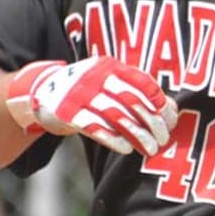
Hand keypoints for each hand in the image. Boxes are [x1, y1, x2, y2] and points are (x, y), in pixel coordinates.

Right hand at [5, 56, 177, 155]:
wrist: (43, 91)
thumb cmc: (87, 90)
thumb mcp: (108, 81)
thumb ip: (135, 91)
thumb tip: (172, 111)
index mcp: (110, 66)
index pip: (143, 83)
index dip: (160, 103)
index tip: (172, 121)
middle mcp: (95, 77)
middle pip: (132, 100)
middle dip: (152, 122)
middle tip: (164, 140)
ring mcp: (79, 94)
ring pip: (116, 116)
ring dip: (138, 135)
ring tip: (151, 149)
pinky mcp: (66, 113)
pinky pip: (95, 127)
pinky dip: (114, 139)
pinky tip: (127, 148)